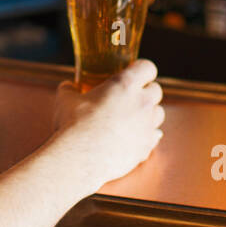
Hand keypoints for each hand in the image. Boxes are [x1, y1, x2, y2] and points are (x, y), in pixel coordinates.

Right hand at [52, 58, 164, 191]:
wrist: (79, 158)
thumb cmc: (74, 125)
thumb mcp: (66, 99)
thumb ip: (70, 89)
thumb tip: (69, 86)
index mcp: (125, 85)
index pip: (147, 68)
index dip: (142, 69)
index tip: (136, 73)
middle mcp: (142, 103)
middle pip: (156, 90)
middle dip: (146, 91)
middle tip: (131, 96)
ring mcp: (147, 126)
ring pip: (159, 113)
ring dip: (149, 113)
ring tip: (133, 117)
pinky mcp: (146, 147)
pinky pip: (154, 137)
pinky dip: (147, 135)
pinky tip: (135, 136)